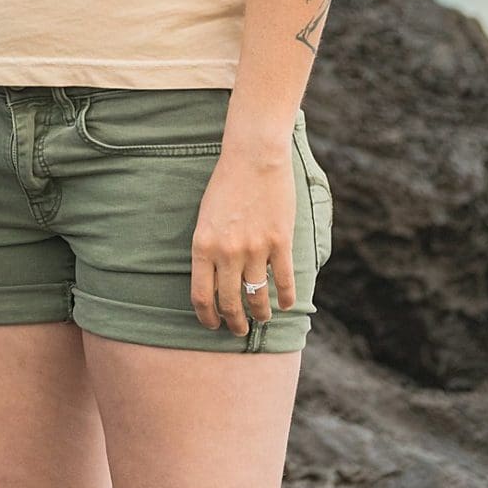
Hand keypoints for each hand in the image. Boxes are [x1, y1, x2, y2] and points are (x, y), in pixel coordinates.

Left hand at [190, 146, 296, 334]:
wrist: (253, 158)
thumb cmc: (225, 185)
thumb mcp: (205, 218)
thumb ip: (209, 249)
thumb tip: (214, 280)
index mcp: (203, 246)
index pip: (201, 296)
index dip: (207, 316)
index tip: (213, 324)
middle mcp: (227, 252)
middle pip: (230, 302)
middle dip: (234, 322)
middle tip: (238, 329)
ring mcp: (255, 249)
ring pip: (258, 296)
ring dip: (260, 314)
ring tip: (262, 318)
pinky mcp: (279, 242)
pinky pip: (284, 281)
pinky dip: (286, 297)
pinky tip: (286, 304)